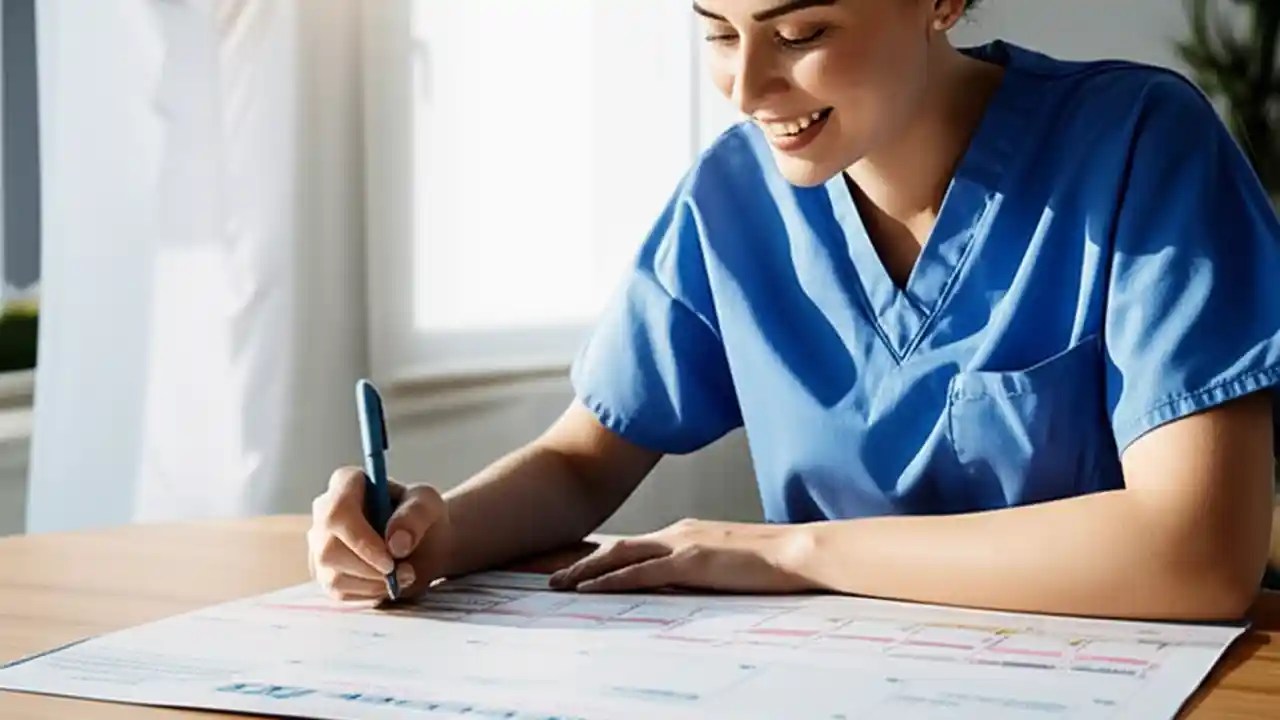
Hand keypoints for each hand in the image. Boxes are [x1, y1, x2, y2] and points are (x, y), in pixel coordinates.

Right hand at [307, 467, 453, 602]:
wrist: (423, 542)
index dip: (360, 539)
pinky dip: (370, 593)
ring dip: (375, 582)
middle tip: (405, 571)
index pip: (337, 511)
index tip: (390, 557)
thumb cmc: (421, 515)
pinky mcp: (326, 572)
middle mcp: (324, 513)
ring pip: (333, 574)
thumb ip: (415, 515)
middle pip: (329, 549)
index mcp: (345, 484)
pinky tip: (389, 582)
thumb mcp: (428, 504)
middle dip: (371, 568)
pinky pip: (340, 591)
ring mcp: (320, 545)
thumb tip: (395, 543)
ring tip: (405, 574)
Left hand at [547, 519, 814, 594]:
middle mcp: (677, 533)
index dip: (601, 557)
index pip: (634, 545)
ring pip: (620, 556)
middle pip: (617, 546)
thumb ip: (700, 569)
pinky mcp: (691, 563)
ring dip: (586, 571)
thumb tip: (683, 586)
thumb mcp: (726, 562)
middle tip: (553, 578)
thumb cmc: (769, 562)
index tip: (576, 569)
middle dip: (581, 563)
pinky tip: (591, 590)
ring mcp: (683, 545)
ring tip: (559, 586)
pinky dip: (612, 580)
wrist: (797, 550)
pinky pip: (641, 573)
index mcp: (686, 533)